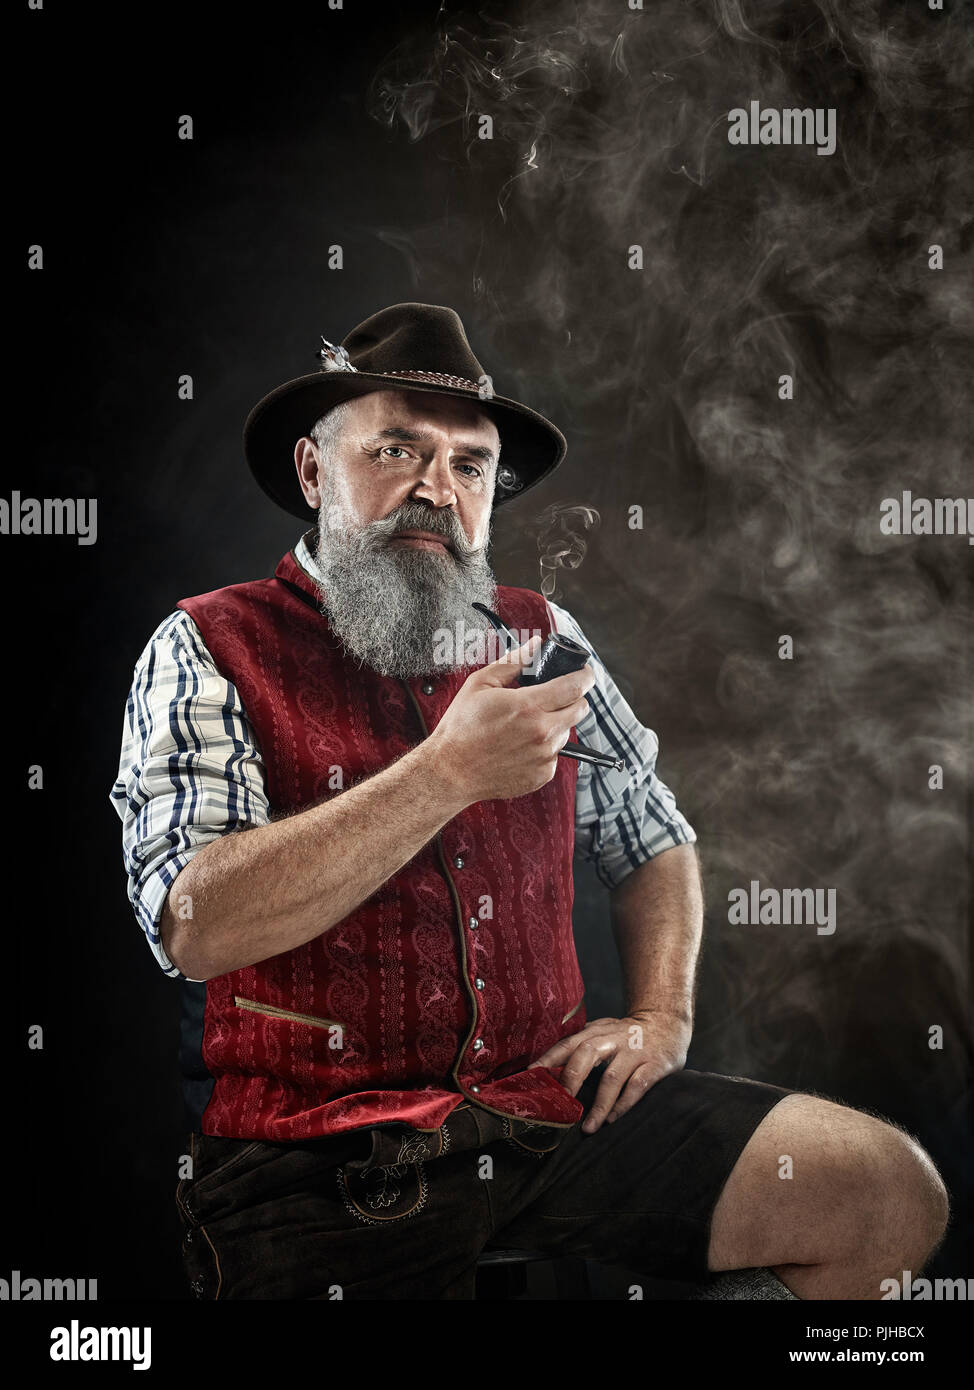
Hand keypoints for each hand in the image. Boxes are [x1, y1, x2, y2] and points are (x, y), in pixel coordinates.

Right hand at [429, 635, 595, 804]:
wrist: (450, 771)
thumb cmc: (460, 729)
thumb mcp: (481, 684)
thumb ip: (513, 662)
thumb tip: (535, 646)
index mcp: (527, 706)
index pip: (574, 687)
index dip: (585, 676)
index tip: (585, 673)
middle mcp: (541, 733)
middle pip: (580, 709)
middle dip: (574, 698)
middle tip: (557, 696)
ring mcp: (544, 756)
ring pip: (567, 732)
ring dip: (557, 723)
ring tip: (528, 723)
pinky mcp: (542, 775)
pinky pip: (555, 755)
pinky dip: (545, 747)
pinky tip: (522, 744)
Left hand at [529, 1009, 691, 1133]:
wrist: (667, 1020)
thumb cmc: (627, 1033)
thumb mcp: (603, 1031)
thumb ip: (581, 1046)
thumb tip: (548, 1069)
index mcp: (596, 1032)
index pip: (567, 1044)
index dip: (548, 1059)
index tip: (530, 1076)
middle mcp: (613, 1039)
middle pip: (586, 1055)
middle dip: (570, 1079)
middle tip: (560, 1105)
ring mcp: (634, 1052)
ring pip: (611, 1078)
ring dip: (598, 1105)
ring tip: (587, 1127)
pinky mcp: (654, 1065)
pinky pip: (636, 1086)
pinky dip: (623, 1104)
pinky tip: (612, 1119)